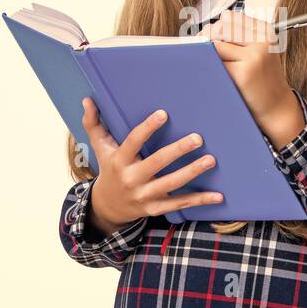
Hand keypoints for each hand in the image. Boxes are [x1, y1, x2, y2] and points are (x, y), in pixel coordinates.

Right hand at [80, 97, 223, 227]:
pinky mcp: (156, 208)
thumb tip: (88, 99)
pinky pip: (180, 204)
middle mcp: (132, 179)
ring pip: (171, 184)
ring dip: (192, 172)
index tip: (163, 114)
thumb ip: (93, 123)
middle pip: (157, 163)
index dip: (147, 128)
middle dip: (177, 150)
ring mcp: (145, 195)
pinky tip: (218, 195)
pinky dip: (200, 200)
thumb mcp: (98, 146)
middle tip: (197, 138)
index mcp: (119, 160)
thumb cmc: (109, 169)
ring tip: (211, 160)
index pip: (133, 142)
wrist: (107, 207)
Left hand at [209, 10, 305, 149]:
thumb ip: (237, 39)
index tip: (211, 39)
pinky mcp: (243, 73)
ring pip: (215, 44)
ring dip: (209, 54)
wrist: (278, 108)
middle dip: (208, 38)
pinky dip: (210, 68)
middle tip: (208, 54)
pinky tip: (217, 76)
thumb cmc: (263, 80)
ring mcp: (253, 57)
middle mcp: (262, 41)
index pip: (229, 17)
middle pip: (219, 27)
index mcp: (266, 32)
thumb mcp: (259, 52)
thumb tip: (203, 33)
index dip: (216, 27)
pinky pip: (215, 63)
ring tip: (217, 66)